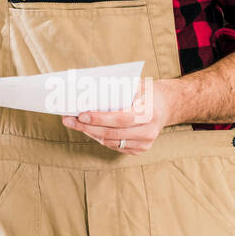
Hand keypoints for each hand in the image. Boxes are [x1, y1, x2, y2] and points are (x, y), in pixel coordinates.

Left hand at [61, 78, 178, 154]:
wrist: (166, 105)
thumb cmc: (145, 92)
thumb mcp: (135, 85)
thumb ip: (117, 88)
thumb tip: (88, 90)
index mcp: (148, 113)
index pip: (120, 118)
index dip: (99, 118)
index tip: (80, 115)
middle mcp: (148, 131)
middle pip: (112, 133)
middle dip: (87, 127)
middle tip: (68, 120)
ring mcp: (145, 143)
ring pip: (110, 142)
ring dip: (90, 133)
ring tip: (74, 123)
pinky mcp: (140, 150)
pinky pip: (114, 146)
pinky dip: (99, 138)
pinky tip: (88, 129)